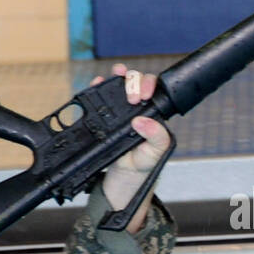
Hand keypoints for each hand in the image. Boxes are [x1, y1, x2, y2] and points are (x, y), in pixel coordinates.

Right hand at [93, 62, 170, 232]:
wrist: (124, 178)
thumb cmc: (144, 163)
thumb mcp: (156, 152)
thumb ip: (157, 136)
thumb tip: (143, 121)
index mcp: (153, 111)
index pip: (154, 89)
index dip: (149, 86)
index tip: (143, 96)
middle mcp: (136, 107)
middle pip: (135, 81)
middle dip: (133, 81)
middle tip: (132, 97)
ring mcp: (119, 110)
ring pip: (118, 85)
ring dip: (115, 78)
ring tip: (114, 76)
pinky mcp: (103, 116)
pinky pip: (98, 97)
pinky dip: (96, 87)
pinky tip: (96, 84)